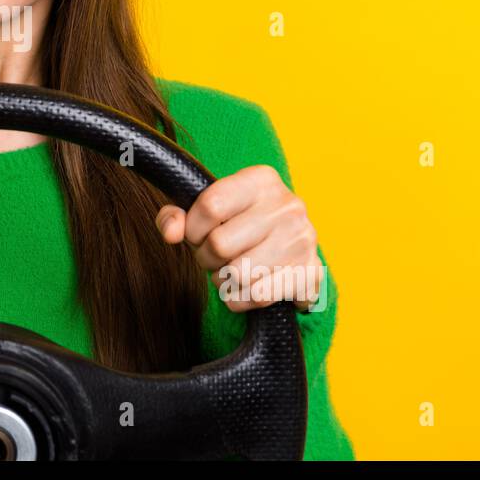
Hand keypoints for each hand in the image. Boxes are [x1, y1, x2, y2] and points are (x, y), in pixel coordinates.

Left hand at [155, 164, 322, 312]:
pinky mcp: (309, 272)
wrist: (288, 246)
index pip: (210, 205)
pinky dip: (240, 299)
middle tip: (213, 257)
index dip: (192, 228)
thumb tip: (170, 232)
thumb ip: (177, 215)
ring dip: (222, 280)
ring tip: (228, 271)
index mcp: (262, 180)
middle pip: (220, 244)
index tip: (196, 235)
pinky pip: (257, 297)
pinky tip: (244, 288)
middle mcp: (288, 206)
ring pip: (237, 274)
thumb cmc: (238, 224)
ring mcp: (303, 240)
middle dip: (205, 257)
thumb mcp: (208, 209)